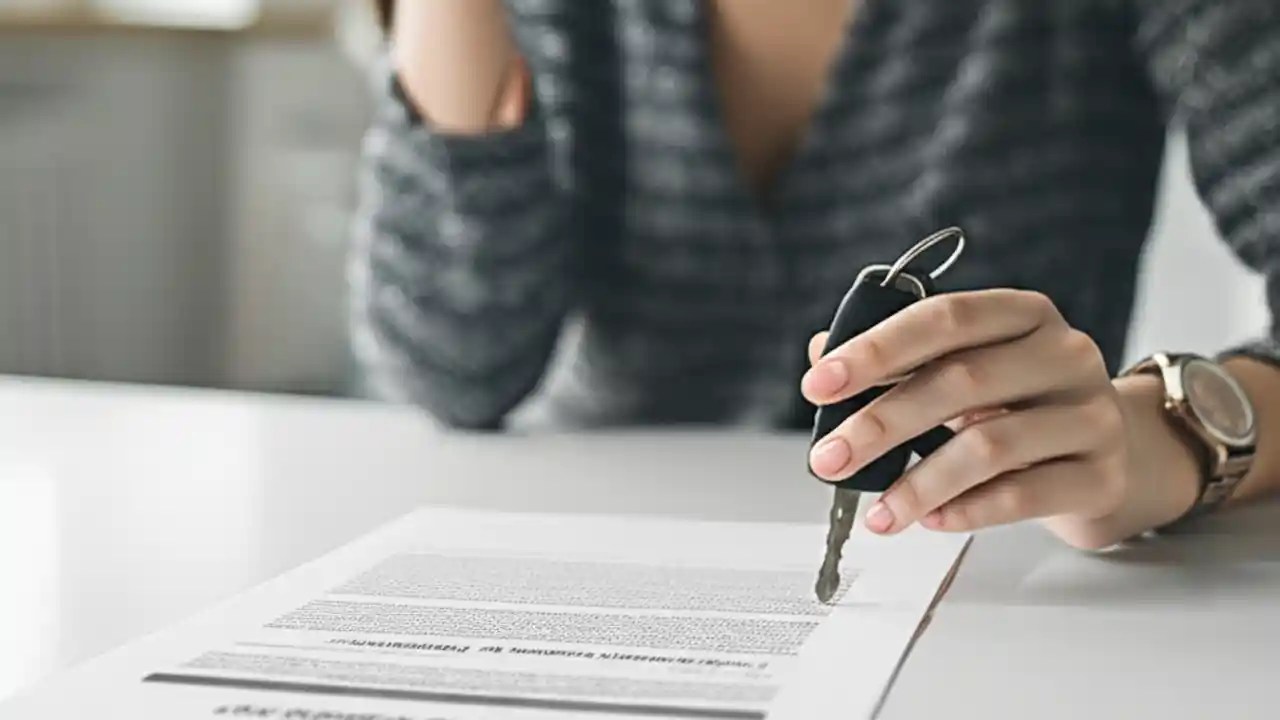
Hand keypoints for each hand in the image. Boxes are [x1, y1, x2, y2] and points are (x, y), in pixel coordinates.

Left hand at [800, 289, 1193, 548]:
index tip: (818, 384)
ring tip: (877, 513)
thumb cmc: (1020, 406)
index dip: (876, 349)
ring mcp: (1090, 415)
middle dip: (881, 423)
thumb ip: (896, 360)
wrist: (1111, 457)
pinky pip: (1024, 495)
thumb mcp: (965, 370)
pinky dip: (967, 511)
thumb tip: (820, 354)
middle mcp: (1065, 353)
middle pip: (960, 381)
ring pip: (990, 445)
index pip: (945, 319)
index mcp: (1023, 314)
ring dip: (918, 482)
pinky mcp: (1101, 475)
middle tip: (828, 458)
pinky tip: (929, 520)